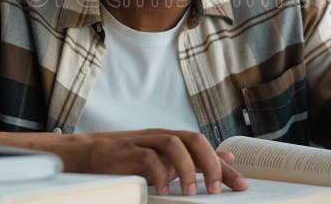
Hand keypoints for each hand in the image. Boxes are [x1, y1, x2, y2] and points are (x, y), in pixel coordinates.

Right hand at [67, 128, 247, 195]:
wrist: (89, 154)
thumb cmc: (129, 160)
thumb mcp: (165, 161)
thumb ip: (193, 159)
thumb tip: (226, 159)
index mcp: (173, 140)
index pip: (206, 148)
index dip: (225, 167)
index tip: (242, 186)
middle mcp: (161, 137)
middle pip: (194, 139)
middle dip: (209, 164)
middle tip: (215, 191)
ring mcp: (144, 141)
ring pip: (173, 143)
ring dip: (186, 168)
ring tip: (190, 193)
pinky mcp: (126, 151)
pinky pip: (147, 157)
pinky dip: (159, 173)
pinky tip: (164, 190)